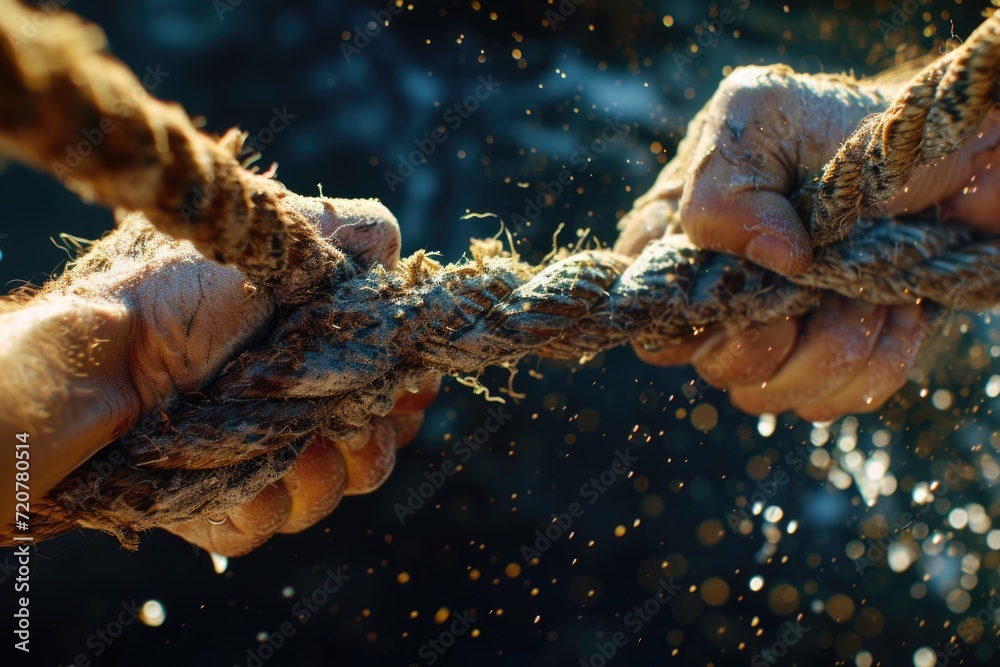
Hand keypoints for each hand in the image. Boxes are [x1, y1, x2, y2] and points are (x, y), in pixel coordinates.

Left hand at [0, 193, 438, 555]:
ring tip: (260, 433)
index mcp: (325, 353)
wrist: (99, 359)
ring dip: (306, 469)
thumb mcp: (281, 237)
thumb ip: (359, 235)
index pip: (403, 388)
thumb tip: (402, 256)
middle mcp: (302, 410)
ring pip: (329, 495)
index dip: (409, 392)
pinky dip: (248, 499)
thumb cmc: (184, 291)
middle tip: (330, 416)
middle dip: (363, 439)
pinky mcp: (222, 505)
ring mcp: (264, 460)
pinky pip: (264, 525)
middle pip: (378, 452)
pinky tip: (220, 464)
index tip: (397, 386)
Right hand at [615, 64, 999, 420]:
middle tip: (818, 273)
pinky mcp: (838, 363)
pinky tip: (898, 306)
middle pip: (713, 365)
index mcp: (681, 244)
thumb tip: (774, 263)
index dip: (687, 314)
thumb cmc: (840, 122)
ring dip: (832, 344)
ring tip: (871, 283)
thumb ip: (724, 190)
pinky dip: (876, 358)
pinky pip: (835, 401)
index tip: (740, 280)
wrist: (948, 144)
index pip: (650, 315)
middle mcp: (723, 299)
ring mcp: (779, 337)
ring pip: (767, 396)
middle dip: (773, 330)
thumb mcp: (761, 115)